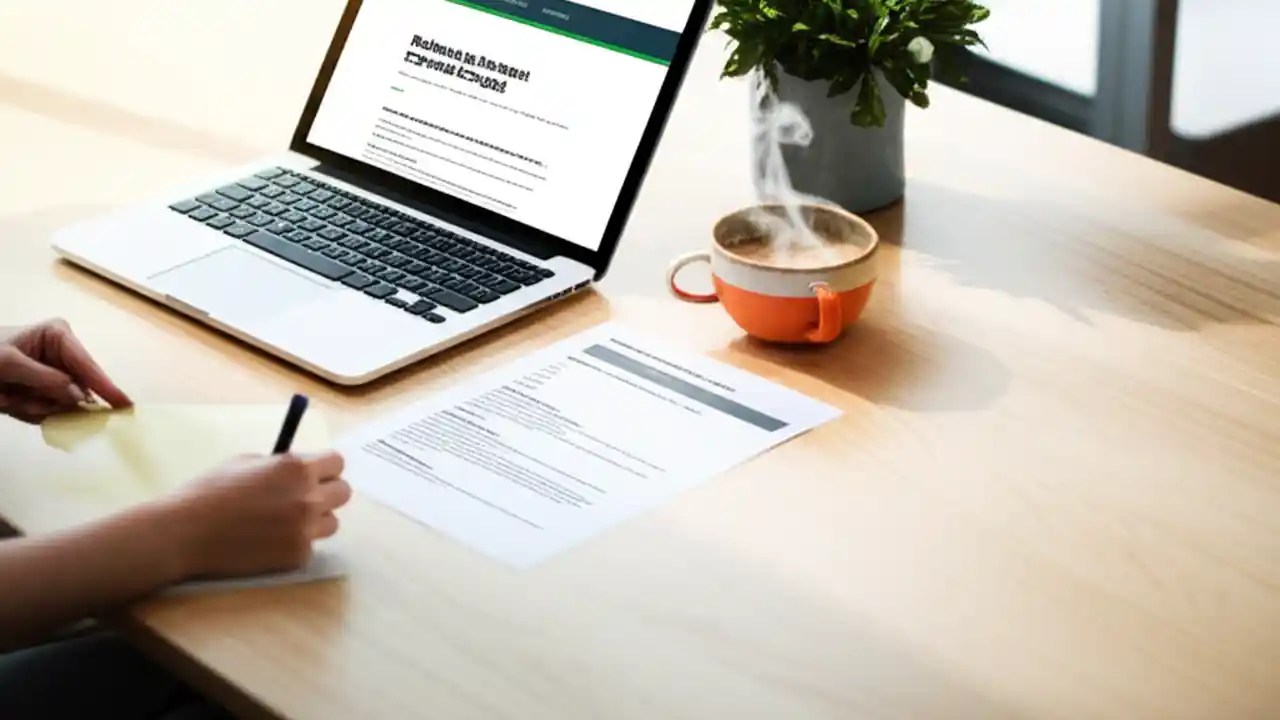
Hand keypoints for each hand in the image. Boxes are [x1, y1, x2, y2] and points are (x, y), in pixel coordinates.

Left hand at [0, 319, 131, 422]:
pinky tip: (10, 400)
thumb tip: (79, 396)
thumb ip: (45, 379)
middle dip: (48, 400)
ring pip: (62, 403)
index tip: (126, 405)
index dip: (106, 387)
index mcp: (58, 336)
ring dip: (32, 406)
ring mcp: (55, 374)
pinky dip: (28, 411)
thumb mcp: (8, 363)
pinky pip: (49, 410)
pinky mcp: (45, 390)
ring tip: (7, 397)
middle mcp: (63, 354)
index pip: (88, 366)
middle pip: (76, 389)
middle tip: (18, 398)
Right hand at [163, 452, 352, 578]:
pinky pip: (310, 545)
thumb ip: (280, 465)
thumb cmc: (209, 491)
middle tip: (303, 497)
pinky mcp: (297, 556)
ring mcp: (305, 530)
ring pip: (331, 522)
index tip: (315, 473)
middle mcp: (308, 498)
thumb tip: (301, 468)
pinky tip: (269, 541)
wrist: (185, 534)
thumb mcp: (246, 463)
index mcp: (296, 469)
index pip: (337, 463)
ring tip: (284, 522)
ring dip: (315, 520)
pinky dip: (296, 543)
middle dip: (327, 492)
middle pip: (343, 492)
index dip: (325, 468)